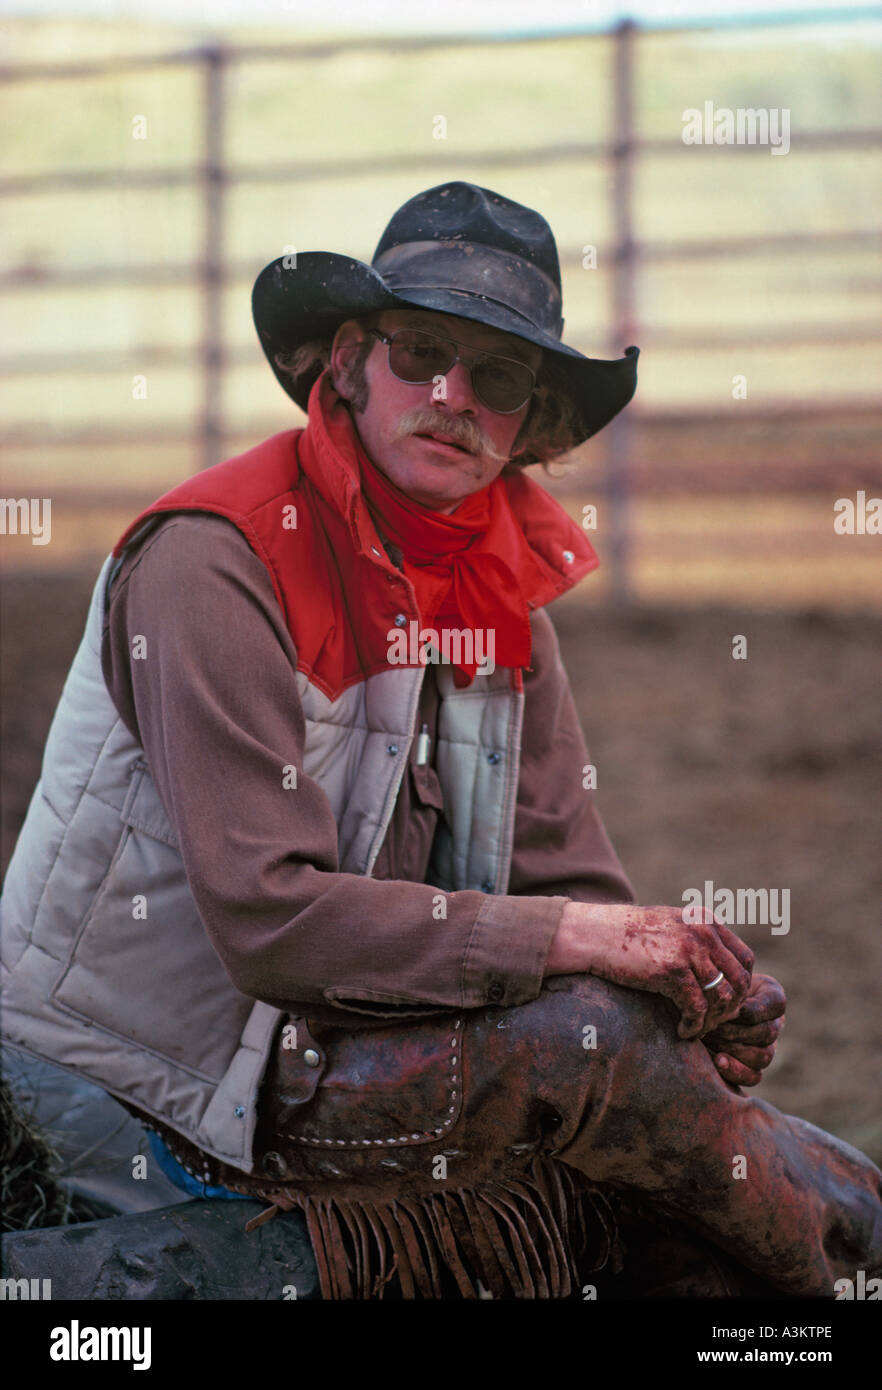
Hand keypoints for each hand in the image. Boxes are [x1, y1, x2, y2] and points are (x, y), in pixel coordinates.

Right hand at [546, 902, 753, 1039]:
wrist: (594, 934)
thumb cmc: (628, 934)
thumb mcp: (671, 924)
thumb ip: (698, 939)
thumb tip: (720, 969)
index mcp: (706, 921)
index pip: (745, 960)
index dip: (740, 986)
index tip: (724, 1003)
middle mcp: (703, 932)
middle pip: (739, 981)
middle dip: (730, 1008)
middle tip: (714, 1023)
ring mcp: (688, 949)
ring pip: (721, 997)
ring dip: (712, 1020)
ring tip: (697, 1029)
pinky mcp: (671, 970)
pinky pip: (697, 1007)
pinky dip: (694, 1025)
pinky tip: (683, 1031)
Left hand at [702, 972, 785, 1086]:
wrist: (692, 1003)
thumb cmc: (703, 983)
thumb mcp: (716, 976)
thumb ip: (724, 981)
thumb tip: (720, 992)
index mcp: (772, 998)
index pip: (776, 1005)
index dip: (750, 1010)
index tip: (726, 1008)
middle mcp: (773, 1024)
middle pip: (768, 1033)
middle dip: (735, 1030)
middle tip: (710, 1025)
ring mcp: (765, 1047)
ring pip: (764, 1056)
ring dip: (734, 1048)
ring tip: (710, 1039)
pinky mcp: (752, 1068)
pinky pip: (754, 1077)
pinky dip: (736, 1071)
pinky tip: (718, 1061)